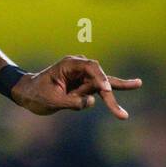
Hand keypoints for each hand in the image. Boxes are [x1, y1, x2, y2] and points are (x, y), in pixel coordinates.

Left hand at [11, 56, 141, 120]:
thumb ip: (71, 102)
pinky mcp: (84, 86)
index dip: (100, 78)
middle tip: (138, 84)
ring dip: (111, 97)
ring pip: (102, 85)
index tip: (106, 90)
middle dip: (112, 88)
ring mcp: (83, 76)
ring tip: (136, 86)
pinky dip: (111, 96)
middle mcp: (79, 67)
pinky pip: (100, 90)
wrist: (27, 94)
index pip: (91, 68)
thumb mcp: (51, 101)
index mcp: (70, 65)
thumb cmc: (36, 94)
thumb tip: (91, 101)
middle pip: (100, 77)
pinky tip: (135, 83)